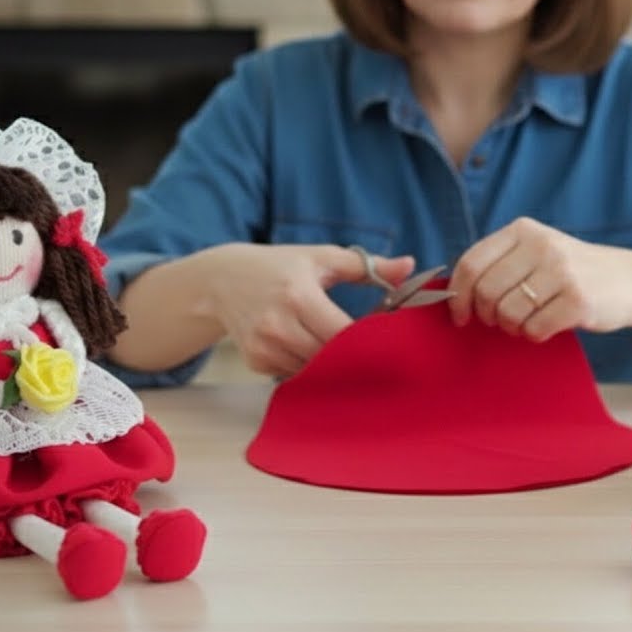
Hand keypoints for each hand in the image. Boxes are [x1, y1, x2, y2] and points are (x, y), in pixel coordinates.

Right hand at [198, 243, 414, 376]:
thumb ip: (367, 266)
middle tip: (377, 356)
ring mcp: (264, 346)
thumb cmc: (279, 266)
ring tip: (344, 352)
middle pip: (330, 357)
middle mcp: (278, 324)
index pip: (342, 333)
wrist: (221, 281)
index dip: (367, 342)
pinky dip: (307, 367)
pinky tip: (309, 351)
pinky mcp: (256, 361)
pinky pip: (294, 373)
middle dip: (353, 357)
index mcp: (298, 295)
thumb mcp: (320, 258)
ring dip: (331, 365)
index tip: (389, 345)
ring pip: (314, 370)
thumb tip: (410, 266)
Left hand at [447, 217, 631, 341]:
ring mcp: (561, 271)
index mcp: (523, 230)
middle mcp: (541, 245)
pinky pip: (534, 329)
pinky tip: (548, 325)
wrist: (631, 281)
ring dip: (512, 327)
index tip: (460, 315)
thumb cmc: (572, 272)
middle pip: (486, 291)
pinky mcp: (578, 300)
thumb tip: (453, 294)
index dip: (457, 295)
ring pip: (508, 313)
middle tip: (500, 321)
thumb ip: (499, 264)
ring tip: (527, 321)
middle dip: (487, 315)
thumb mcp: (536, 252)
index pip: (471, 263)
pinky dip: (535, 335)